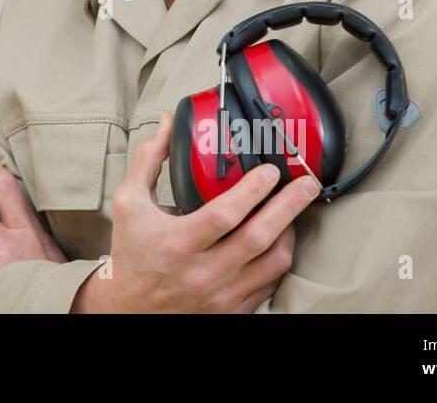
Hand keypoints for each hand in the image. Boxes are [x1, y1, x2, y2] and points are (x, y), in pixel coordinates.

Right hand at [71, 112, 315, 313]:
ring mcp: (222, 295)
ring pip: (272, 263)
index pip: (224, 215)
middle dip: (289, 206)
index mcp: (178, 243)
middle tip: (306, 184)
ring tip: (292, 210)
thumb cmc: (132, 254)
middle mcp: (203, 272)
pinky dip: (279, 259)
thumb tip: (166, 126)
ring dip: (288, 233)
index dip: (253, 190)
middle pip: (259, 238)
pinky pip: (270, 284)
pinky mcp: (232, 309)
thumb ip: (147, 161)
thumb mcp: (129, 203)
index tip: (270, 170)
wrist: (130, 309)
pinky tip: (278, 241)